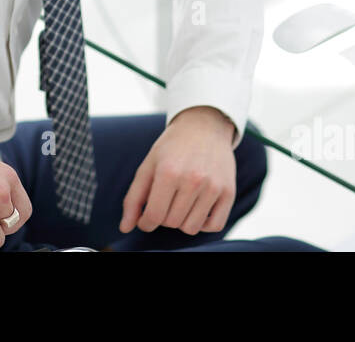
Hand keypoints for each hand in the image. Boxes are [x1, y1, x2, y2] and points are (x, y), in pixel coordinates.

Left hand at [119, 106, 235, 235]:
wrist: (205, 126)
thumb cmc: (172, 147)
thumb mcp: (148, 166)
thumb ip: (133, 198)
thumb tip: (125, 228)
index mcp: (168, 172)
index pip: (153, 216)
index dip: (145, 223)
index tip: (146, 218)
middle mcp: (193, 179)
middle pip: (171, 223)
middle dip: (163, 216)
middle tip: (165, 200)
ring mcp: (213, 186)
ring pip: (191, 228)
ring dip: (182, 221)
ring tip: (180, 203)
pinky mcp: (229, 191)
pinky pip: (215, 226)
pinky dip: (203, 224)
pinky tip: (197, 208)